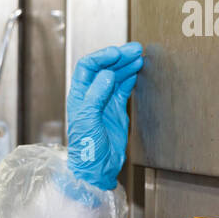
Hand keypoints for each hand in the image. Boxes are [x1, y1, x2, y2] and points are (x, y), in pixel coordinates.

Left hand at [66, 43, 142, 189]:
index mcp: (79, 95)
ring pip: (115, 76)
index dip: (102, 57)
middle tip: (135, 49)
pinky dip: (130, 78)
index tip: (117, 53)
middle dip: (118, 57)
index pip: (87, 67)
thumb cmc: (86, 148)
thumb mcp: (88, 120)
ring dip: (126, 65)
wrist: (97, 168)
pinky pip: (123, 88)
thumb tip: (106, 74)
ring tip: (139, 56)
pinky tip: (137, 70)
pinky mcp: (115, 109)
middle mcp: (91, 96)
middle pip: (104, 68)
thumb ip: (96, 96)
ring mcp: (104, 102)